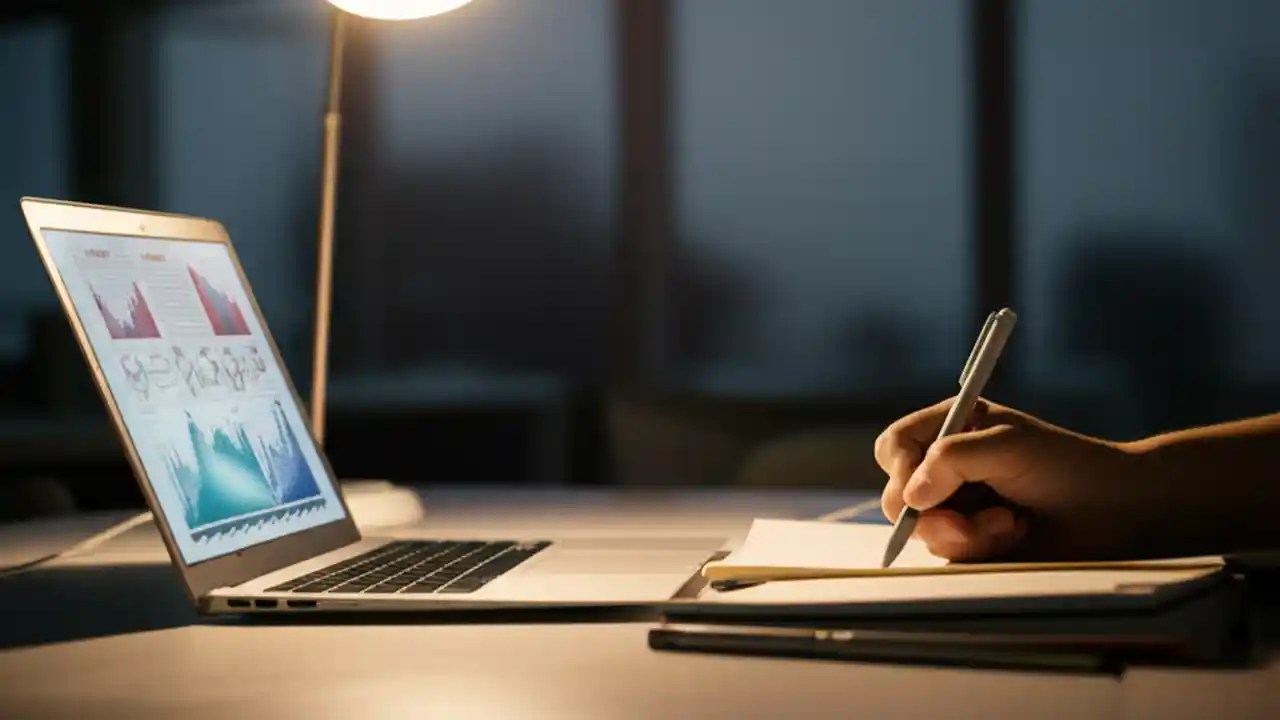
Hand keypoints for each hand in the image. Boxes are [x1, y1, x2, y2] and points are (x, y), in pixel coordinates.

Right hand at [875, 398, 1142, 560]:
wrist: (1117, 512)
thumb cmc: (1067, 467)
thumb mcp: (1007, 446)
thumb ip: (952, 458)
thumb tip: (909, 496)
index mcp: (951, 428)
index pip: (895, 445)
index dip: (899, 469)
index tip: (920, 491)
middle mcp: (947, 468)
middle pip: (898, 494)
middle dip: (933, 512)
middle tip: (966, 518)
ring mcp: (958, 507)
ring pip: (925, 531)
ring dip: (966, 532)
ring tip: (1009, 524)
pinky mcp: (973, 543)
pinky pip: (949, 556)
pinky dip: (980, 549)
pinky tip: (1014, 536)